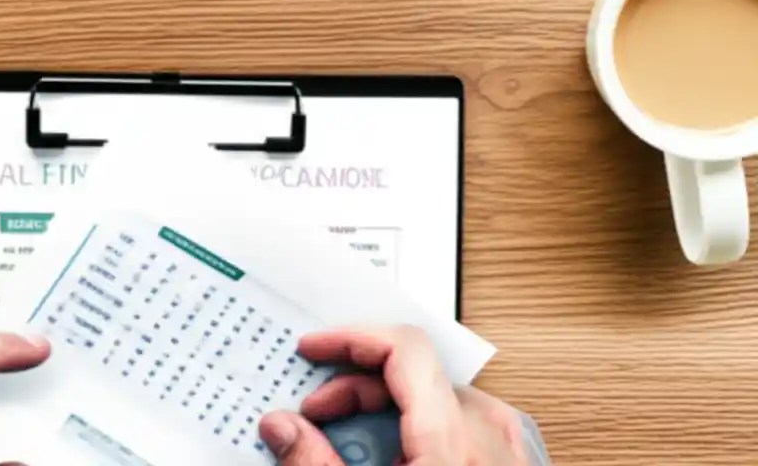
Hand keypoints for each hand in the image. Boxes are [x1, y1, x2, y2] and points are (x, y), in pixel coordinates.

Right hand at [260, 326, 535, 465]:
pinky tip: (390, 462)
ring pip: (436, 399)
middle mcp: (490, 434)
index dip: (350, 338)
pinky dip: (419, 430)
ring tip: (349, 450)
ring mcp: (510, 451)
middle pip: (414, 374)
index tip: (313, 350)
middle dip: (354, 387)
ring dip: (384, 411)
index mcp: (454, 438)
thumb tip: (282, 429)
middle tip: (314, 417)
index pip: (403, 348)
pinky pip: (462, 425)